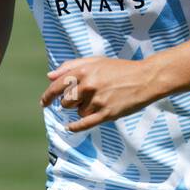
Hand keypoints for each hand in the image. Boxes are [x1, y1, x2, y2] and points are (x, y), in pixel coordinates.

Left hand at [40, 56, 161, 131]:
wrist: (145, 78)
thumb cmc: (120, 69)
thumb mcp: (96, 61)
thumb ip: (71, 66)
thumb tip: (50, 76)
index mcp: (83, 72)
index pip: (57, 86)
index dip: (48, 96)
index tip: (44, 103)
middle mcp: (88, 86)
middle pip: (67, 102)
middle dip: (72, 102)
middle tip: (87, 97)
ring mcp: (97, 101)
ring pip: (79, 112)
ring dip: (84, 109)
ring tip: (100, 101)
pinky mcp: (107, 113)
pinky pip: (85, 123)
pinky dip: (75, 127)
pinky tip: (69, 127)